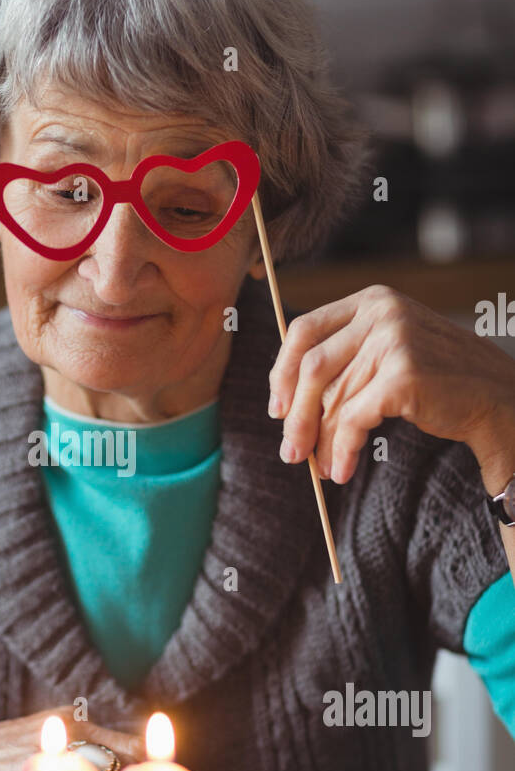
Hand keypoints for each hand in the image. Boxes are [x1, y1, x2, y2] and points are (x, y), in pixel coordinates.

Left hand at [267, 284, 514, 487]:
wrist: (496, 398)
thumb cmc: (438, 380)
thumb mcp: (389, 351)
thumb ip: (345, 361)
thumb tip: (286, 405)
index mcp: (372, 301)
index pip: (304, 331)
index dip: (283, 373)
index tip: (277, 408)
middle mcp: (381, 314)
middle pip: (312, 368)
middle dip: (296, 416)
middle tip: (291, 452)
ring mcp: (394, 341)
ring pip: (333, 400)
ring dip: (322, 442)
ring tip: (323, 469)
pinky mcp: (403, 375)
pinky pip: (354, 420)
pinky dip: (343, 450)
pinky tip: (343, 470)